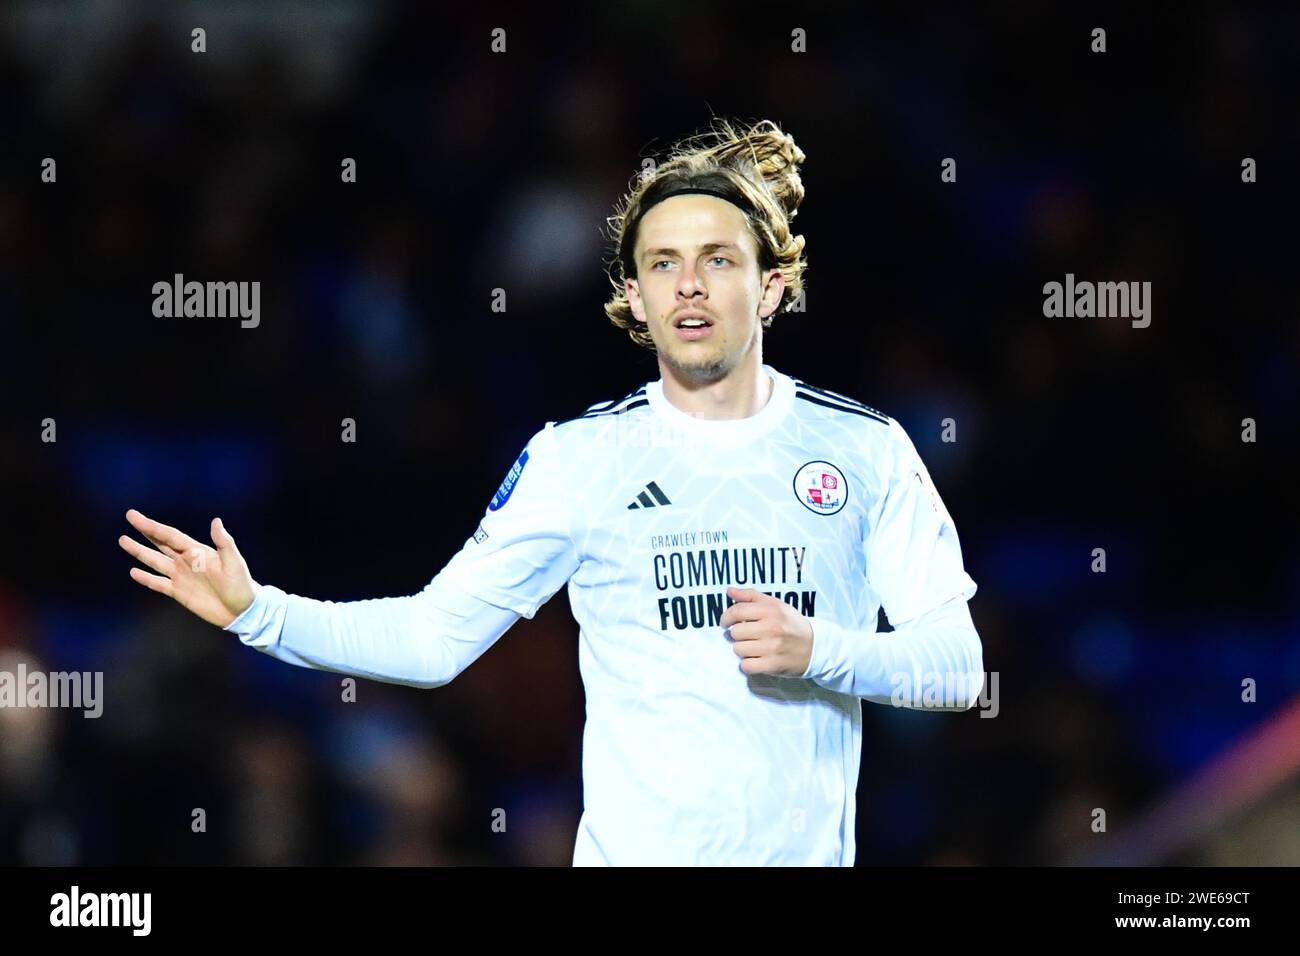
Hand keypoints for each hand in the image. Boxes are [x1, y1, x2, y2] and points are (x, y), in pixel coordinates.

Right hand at [119, 509, 255, 627]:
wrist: (242, 611)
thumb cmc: (242, 584)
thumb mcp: (234, 563)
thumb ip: (224, 543)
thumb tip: (216, 521)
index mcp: (197, 551)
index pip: (170, 535)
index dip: (152, 526)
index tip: (134, 516)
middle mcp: (186, 561)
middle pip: (160, 543)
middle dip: (145, 531)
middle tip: (130, 516)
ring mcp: (181, 576)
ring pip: (155, 561)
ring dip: (140, 551)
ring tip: (123, 540)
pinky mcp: (179, 593)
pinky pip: (159, 584)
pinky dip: (146, 578)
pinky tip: (134, 572)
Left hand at [719, 586, 813, 677]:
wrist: (815, 647)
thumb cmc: (791, 624)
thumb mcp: (775, 605)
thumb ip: (751, 596)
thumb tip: (729, 591)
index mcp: (771, 610)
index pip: (737, 611)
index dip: (726, 617)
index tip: (725, 623)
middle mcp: (772, 627)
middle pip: (735, 632)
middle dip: (737, 635)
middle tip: (746, 636)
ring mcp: (772, 647)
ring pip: (738, 649)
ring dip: (742, 649)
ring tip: (753, 647)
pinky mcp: (773, 665)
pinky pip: (746, 665)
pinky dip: (748, 664)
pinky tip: (756, 659)